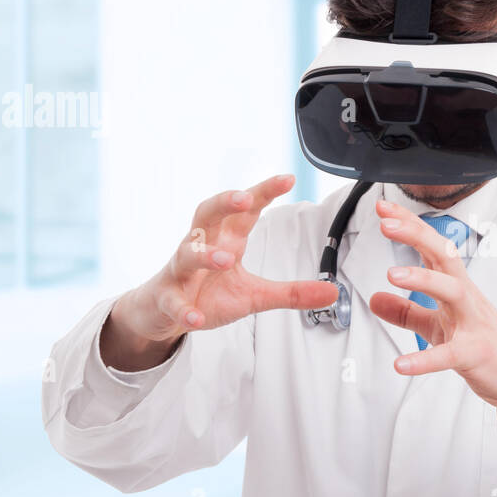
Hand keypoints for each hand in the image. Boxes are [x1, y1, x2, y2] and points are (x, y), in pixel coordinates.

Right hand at [101, 174, 337, 370]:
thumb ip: (292, 292)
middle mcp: (201, 247)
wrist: (163, 312)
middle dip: (224, 203)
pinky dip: (184, 309)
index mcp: (225, 240)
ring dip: (205, 255)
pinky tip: (196, 317)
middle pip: (207, 214)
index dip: (263, 192)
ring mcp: (181, 272)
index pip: (244, 211)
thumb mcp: (255, 294)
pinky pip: (174, 301)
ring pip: (186, 254)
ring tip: (225, 259)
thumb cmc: (209, 291)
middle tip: (244, 199)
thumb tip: (333, 291)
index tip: (288, 179)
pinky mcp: (167, 298)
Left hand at [367, 199, 496, 443]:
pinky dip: (424, 360)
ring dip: (423, 280)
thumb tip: (375, 300)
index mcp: (456, 287)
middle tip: (387, 224)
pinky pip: (449, 355)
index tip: (384, 207)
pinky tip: (402, 365)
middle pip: (444, 257)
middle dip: (417, 236)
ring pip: (452, 292)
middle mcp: (466, 298)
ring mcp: (473, 324)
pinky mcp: (475, 355)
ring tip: (392, 275)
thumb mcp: (439, 327)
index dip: (409, 226)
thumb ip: (407, 313)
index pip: (432, 248)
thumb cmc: (485, 345)